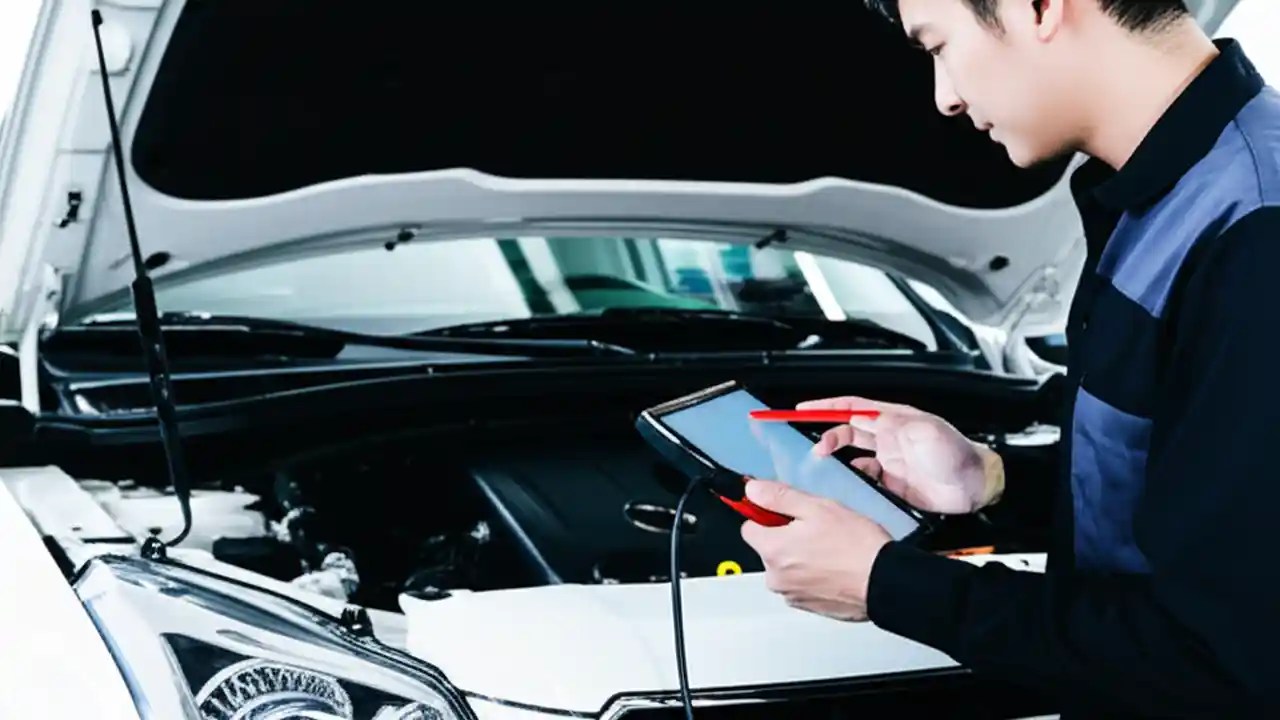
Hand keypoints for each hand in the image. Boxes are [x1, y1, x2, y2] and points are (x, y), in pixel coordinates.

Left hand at [740, 479, 890, 621]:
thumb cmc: (856, 546)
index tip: (783, 511)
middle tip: (816, 528)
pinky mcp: (810, 607)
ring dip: (801, 557)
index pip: (748, 527)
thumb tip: (753, 490)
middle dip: (786, 537)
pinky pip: (802, 585)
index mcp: (773, 550)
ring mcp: (792, 595)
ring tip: (830, 549)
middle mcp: (776, 577)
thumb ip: (779, 497)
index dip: (766, 515)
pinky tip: (835, 566)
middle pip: (768, 548)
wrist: (885, 581)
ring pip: (786, 567)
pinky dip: (814, 576)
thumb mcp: (817, 508)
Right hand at [799, 395, 1002, 513]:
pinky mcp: (892, 484)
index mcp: (893, 420)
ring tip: (826, 469)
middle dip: (828, 437)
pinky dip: (852, 482)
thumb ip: (896, 424)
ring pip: (852, 457)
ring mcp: (889, 462)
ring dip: (837, 461)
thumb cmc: (956, 454)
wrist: (974, 487)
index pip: (853, 408)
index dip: (827, 407)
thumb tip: (866, 420)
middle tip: (815, 449)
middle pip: (847, 432)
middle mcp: (888, 438)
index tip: (804, 410)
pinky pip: (863, 481)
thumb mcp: (927, 431)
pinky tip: (849, 486)